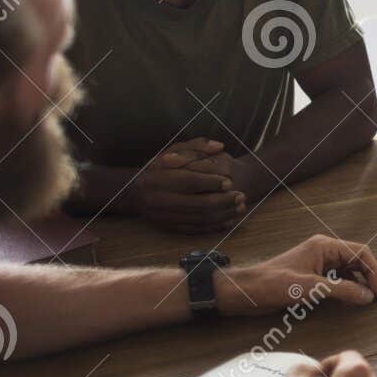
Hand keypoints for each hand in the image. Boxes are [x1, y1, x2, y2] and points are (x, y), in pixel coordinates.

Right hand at [128, 138, 244, 232]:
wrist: (135, 192)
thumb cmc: (160, 168)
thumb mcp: (174, 151)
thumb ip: (197, 146)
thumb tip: (220, 146)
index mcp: (159, 178)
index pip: (190, 181)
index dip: (212, 182)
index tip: (229, 182)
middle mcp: (159, 199)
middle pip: (198, 204)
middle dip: (224, 201)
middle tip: (241, 196)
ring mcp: (164, 217)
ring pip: (200, 220)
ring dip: (224, 215)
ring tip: (240, 208)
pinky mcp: (169, 229)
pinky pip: (196, 230)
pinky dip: (215, 227)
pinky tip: (229, 220)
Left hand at [215, 234, 376, 316]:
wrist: (246, 291)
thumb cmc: (273, 284)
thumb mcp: (309, 288)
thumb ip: (341, 290)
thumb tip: (368, 296)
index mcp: (325, 246)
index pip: (361, 253)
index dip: (375, 271)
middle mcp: (325, 251)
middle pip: (358, 260)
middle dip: (371, 276)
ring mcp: (319, 263)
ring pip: (350, 270)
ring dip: (362, 283)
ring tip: (371, 299)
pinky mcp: (313, 275)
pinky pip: (339, 279)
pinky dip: (349, 288)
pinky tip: (353, 299)